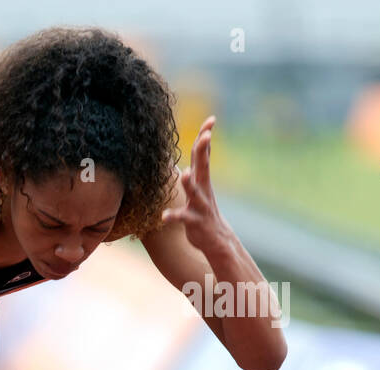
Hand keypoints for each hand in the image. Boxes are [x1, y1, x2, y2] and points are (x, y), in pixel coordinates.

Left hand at [161, 116, 230, 255]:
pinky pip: (182, 218)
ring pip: (194, 192)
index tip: (211, 120)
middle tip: (206, 135)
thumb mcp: (201, 188)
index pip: (204, 155)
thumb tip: (195, 151)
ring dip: (189, 183)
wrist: (216, 239)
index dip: (206, 137)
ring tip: (184, 173)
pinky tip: (164, 216)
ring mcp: (199, 205)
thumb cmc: (203, 211)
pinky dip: (173, 216)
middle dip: (203, 150)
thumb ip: (197, 169)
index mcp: (202, 180)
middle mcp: (203, 190)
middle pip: (203, 167)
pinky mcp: (194, 221)